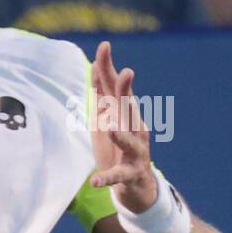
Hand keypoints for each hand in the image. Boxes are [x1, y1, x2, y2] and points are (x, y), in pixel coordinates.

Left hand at [90, 41, 156, 213]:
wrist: (136, 186)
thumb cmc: (119, 148)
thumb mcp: (109, 120)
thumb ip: (103, 97)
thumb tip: (96, 68)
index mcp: (125, 115)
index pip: (115, 88)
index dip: (108, 69)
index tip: (104, 46)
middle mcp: (134, 129)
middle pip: (128, 108)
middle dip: (126, 91)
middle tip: (126, 72)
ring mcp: (135, 151)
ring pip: (129, 141)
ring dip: (120, 134)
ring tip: (109, 126)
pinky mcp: (131, 173)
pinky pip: (118, 176)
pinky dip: (107, 178)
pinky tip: (95, 182)